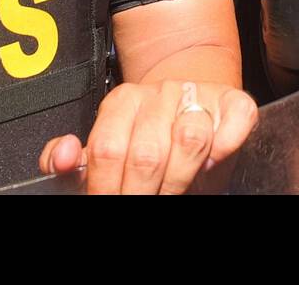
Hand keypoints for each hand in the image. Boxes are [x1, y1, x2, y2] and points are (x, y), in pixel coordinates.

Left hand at [39, 80, 256, 194]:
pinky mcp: (234, 101)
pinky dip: (226, 144)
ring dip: (181, 178)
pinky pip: (235, 119)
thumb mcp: (110, 148)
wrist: (192, 104)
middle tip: (142, 205)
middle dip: (141, 194)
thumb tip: (64, 157)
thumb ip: (78, 159)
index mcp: (123, 101)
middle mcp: (161, 93)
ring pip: (191, 137)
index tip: (108, 203)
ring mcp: (199, 94)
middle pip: (147, 153)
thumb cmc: (149, 138)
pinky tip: (211, 161)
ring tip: (172, 191)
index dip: (105, 188)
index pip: (107, 149)